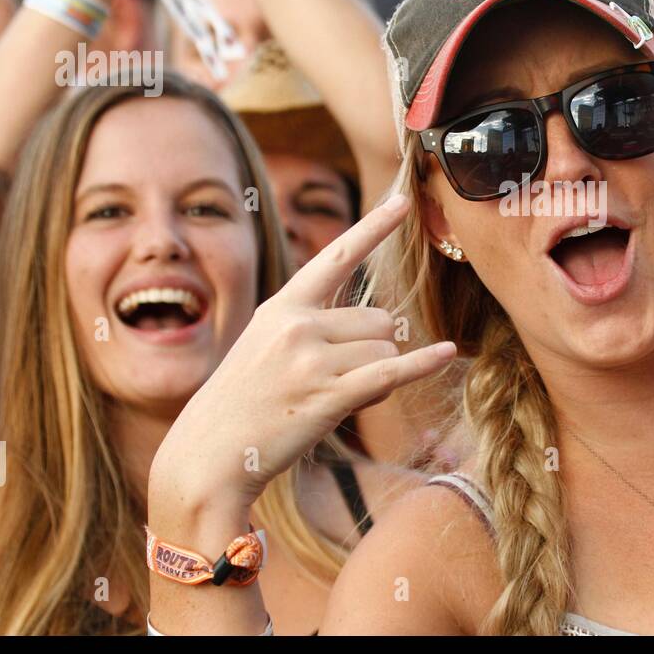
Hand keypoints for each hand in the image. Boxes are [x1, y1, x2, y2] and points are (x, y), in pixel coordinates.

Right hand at [150, 194, 455, 509]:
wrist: (208, 454)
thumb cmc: (243, 403)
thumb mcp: (267, 346)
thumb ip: (312, 325)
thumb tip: (383, 326)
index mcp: (284, 306)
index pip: (338, 256)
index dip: (374, 227)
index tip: (404, 200)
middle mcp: (298, 325)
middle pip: (380, 320)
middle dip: (376, 349)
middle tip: (338, 382)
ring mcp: (311, 360)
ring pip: (386, 350)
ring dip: (378, 376)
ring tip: (334, 398)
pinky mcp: (327, 396)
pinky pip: (389, 373)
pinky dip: (422, 365)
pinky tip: (446, 353)